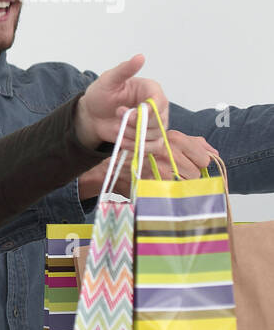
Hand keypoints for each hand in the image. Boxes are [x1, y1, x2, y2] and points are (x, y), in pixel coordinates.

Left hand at [75, 55, 167, 149]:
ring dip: (131, 135)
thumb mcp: (108, 79)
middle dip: (134, 124)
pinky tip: (121, 140)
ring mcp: (156, 124)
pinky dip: (135, 146)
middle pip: (158, 122)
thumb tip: (140, 57)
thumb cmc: (100, 94)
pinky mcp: (150, 138)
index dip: (148, 112)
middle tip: (117, 115)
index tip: (130, 114)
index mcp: (151, 90)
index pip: (160, 102)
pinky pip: (152, 148)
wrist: (92, 114)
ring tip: (115, 127)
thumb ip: (124, 70)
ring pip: (154, 136)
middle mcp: (158, 107)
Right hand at [77, 129, 218, 198]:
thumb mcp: (167, 140)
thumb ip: (193, 143)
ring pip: (188, 182)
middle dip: (190, 175)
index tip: (190, 165)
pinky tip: (162, 187)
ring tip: (168, 180)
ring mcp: (161, 166)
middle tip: (176, 174)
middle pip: (198, 172)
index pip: (204, 157)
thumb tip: (214, 152)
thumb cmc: (142, 153)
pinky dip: (172, 192)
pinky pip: (176, 190)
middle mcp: (170, 150)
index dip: (199, 164)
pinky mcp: (155, 180)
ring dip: (182, 184)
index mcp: (174, 137)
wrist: (115, 168)